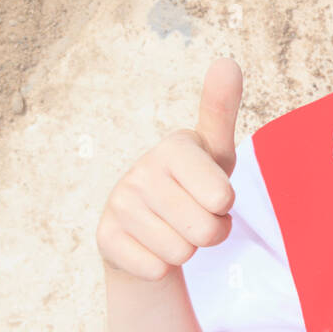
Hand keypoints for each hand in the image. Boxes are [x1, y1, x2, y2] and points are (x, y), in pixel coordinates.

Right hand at [96, 57, 242, 279]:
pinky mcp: (105, 238)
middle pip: (206, 232)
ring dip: (188, 250)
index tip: (212, 193)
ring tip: (175, 228)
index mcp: (174, 147)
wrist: (150, 224)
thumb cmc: (194, 183)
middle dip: (211, 233)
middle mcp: (141, 171)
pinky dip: (162, 267)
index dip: (225, 207)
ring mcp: (120, 204)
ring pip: (182, 253)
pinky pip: (156, 270)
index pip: (222, 198)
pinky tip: (152, 245)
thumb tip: (227, 61)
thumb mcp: (215, 151)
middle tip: (196, 216)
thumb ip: (222, 109)